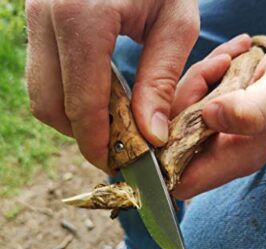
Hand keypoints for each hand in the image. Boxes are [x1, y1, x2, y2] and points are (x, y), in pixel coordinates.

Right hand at [25, 0, 198, 172]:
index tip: (112, 162)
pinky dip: (66, 97)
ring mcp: (34, 15)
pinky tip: (95, 97)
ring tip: (107, 122)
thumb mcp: (176, 23)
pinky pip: (43, 75)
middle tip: (113, 144)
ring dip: (72, 117)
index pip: (81, 103)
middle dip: (81, 134)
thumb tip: (150, 134)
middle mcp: (47, 15)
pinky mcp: (37, 19)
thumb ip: (160, 82)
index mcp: (83, 15)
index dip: (95, 141)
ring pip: (41, 93)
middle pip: (51, 105)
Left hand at [172, 33, 265, 198]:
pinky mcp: (218, 118)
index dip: (163, 157)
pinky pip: (192, 101)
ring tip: (226, 62)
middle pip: (172, 142)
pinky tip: (225, 62)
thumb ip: (251, 111)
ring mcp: (219, 135)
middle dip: (182, 103)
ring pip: (179, 117)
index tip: (175, 112)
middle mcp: (223, 152)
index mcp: (236, 157)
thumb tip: (209, 117)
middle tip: (212, 71)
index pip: (180, 181)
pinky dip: (202, 79)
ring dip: (195, 84)